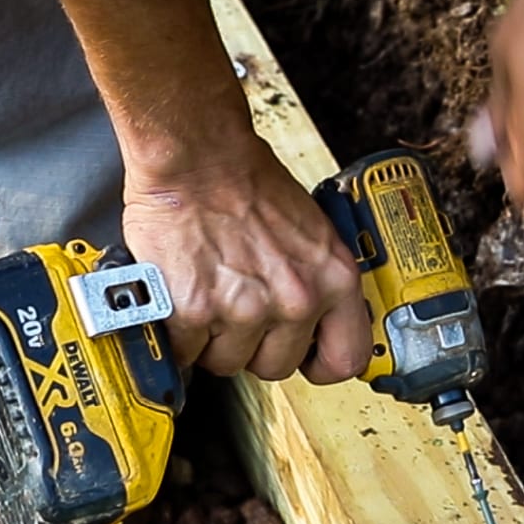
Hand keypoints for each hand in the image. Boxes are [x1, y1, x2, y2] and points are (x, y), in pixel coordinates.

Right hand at [121, 137, 369, 383]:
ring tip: (209, 292)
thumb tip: (314, 325)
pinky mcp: (195, 311)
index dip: (319, 363)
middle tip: (238, 307)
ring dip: (213, 339)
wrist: (198, 156)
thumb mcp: (313, 234)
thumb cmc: (249, 184)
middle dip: (254, 345)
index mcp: (335, 280)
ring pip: (227, 362)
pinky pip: (186, 351)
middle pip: (276, 367)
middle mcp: (296, 299)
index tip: (303, 356)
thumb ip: (319, 283)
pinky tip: (182, 295)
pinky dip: (177, 331)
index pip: (346, 359)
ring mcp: (245, 308)